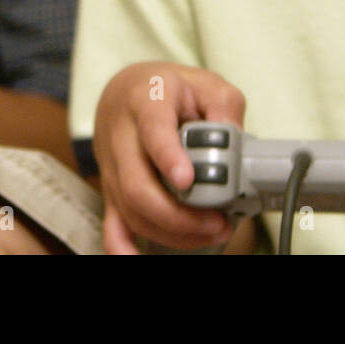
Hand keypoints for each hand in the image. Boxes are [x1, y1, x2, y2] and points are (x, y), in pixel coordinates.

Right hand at [94, 62, 244, 253]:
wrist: (127, 90)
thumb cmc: (169, 88)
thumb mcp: (205, 82)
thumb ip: (224, 107)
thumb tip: (234, 139)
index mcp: (146, 100)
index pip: (153, 130)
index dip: (168, 156)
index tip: (188, 180)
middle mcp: (121, 135)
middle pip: (138, 184)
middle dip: (180, 214)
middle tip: (217, 221)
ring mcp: (112, 165)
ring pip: (131, 209)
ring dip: (171, 231)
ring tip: (211, 231)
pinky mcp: (110, 188)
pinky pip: (110, 224)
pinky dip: (122, 249)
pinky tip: (138, 261)